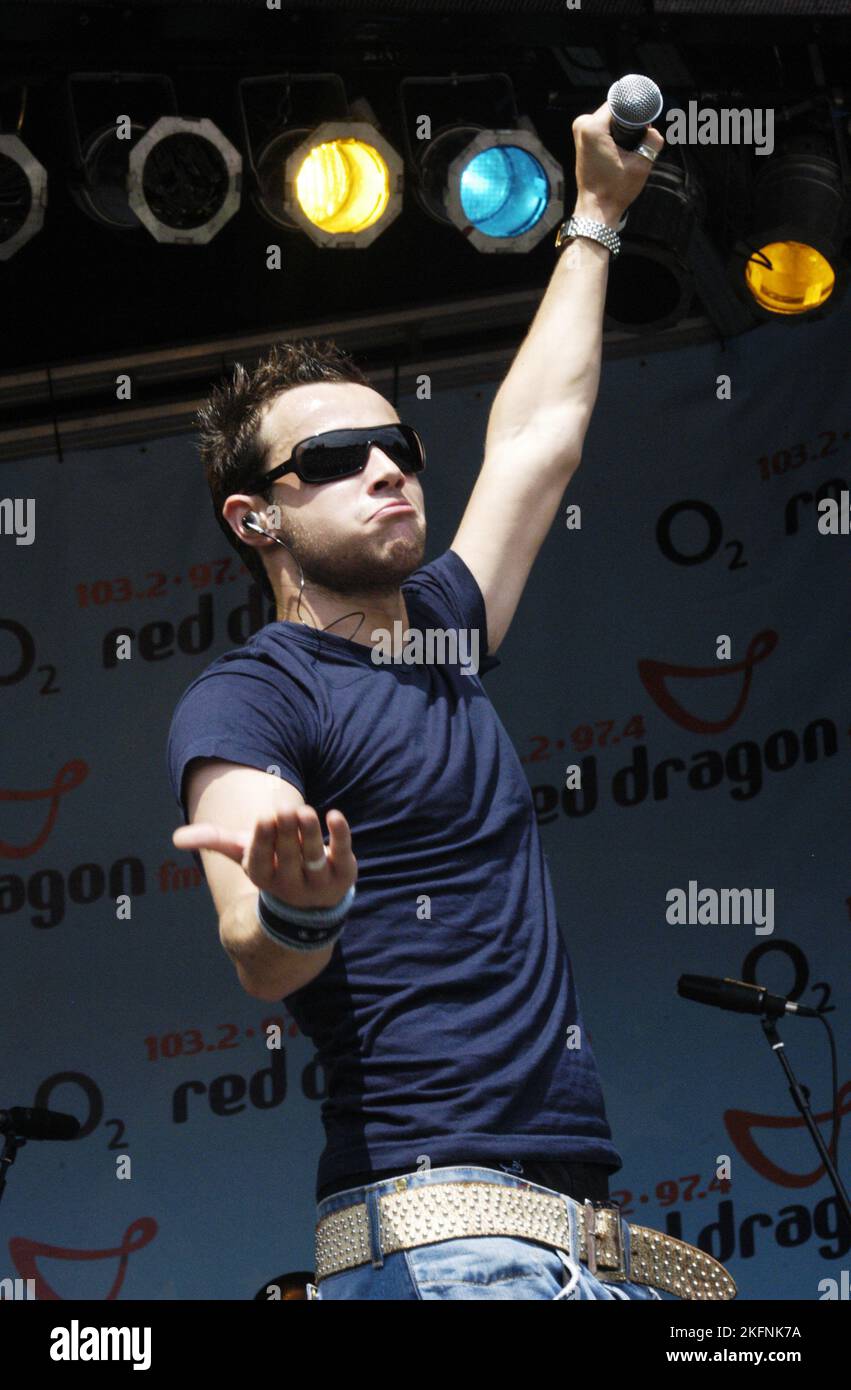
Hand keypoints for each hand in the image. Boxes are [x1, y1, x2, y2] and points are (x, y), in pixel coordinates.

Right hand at [172, 806, 356, 909]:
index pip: (261, 862)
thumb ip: (214, 841)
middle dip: (285, 833)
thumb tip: (176, 839)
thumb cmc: (272, 865)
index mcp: (264, 877)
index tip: (263, 818)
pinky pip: (342, 853)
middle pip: (288, 857)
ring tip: (305, 811)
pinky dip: (340, 835)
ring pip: (314, 856)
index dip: (262, 841)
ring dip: (310, 833)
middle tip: (283, 809)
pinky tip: (335, 815)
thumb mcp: (244, 853)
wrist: (309, 904)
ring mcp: (319, 881)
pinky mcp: (344, 873)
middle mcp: (291, 883)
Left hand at [571, 100, 665, 224]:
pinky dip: (614, 134)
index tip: (646, 121)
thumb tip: (653, 131)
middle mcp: (582, 125)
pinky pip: (603, 128)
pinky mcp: (582, 141)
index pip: (620, 103)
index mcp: (592, 127)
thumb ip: (653, 141)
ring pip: (609, 119)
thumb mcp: (641, 164)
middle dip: (629, 122)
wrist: (596, 210)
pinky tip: (622, 148)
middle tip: (637, 141)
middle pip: (614, 111)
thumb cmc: (614, 190)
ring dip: (622, 129)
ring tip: (628, 148)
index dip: (636, 110)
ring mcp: (580, 132)